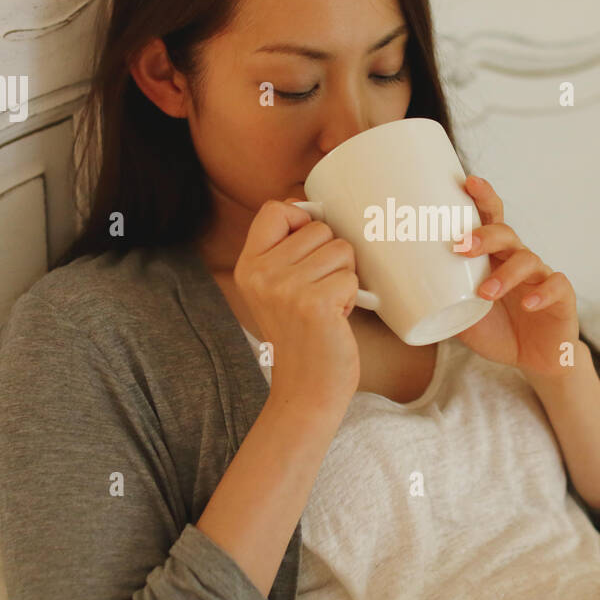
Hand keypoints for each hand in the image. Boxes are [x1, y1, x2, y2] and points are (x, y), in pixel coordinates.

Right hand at [233, 199, 361, 416]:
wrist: (306, 389)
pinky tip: (335, 319)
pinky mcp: (314, 304)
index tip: (308, 249)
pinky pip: (350, 276)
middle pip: (319, 228)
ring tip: (327, 307)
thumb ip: (287, 252)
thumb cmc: (303, 336)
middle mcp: (261, 273)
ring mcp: (286, 288)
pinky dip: (351, 298)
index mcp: (248, 265)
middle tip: (319, 293)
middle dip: (331, 258)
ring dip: (343, 278)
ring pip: (341, 250)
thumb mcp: (277, 289)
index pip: (275, 209)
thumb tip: (316, 210)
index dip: (301, 220)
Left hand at [451, 175, 579, 379]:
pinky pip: (556, 286)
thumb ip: (435, 301)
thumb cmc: (496, 330)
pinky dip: (542, 294)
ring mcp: (541, 277)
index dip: (482, 198)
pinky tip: (527, 304)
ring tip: (485, 293)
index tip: (467, 182)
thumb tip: (387, 292)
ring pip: (528, 259)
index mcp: (494, 256)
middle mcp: (518, 259)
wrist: (532, 361)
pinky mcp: (562, 298)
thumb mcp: (459, 315)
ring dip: (505, 274)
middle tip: (461, 246)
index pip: (490, 218)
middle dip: (485, 234)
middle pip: (506, 234)